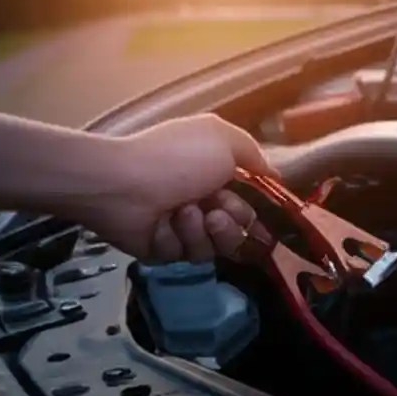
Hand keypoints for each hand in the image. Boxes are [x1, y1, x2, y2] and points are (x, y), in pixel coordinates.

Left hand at [70, 114, 272, 261]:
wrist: (123, 185)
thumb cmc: (176, 159)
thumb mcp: (224, 140)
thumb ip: (255, 156)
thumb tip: (274, 175)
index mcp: (217, 172)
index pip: (252, 199)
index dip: (260, 209)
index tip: (267, 218)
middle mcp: (203, 198)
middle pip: (239, 227)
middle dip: (232, 220)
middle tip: (216, 211)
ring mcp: (184, 226)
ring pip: (217, 245)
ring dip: (206, 231)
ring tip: (186, 214)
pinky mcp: (167, 249)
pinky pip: (189, 255)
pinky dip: (180, 239)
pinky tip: (166, 224)